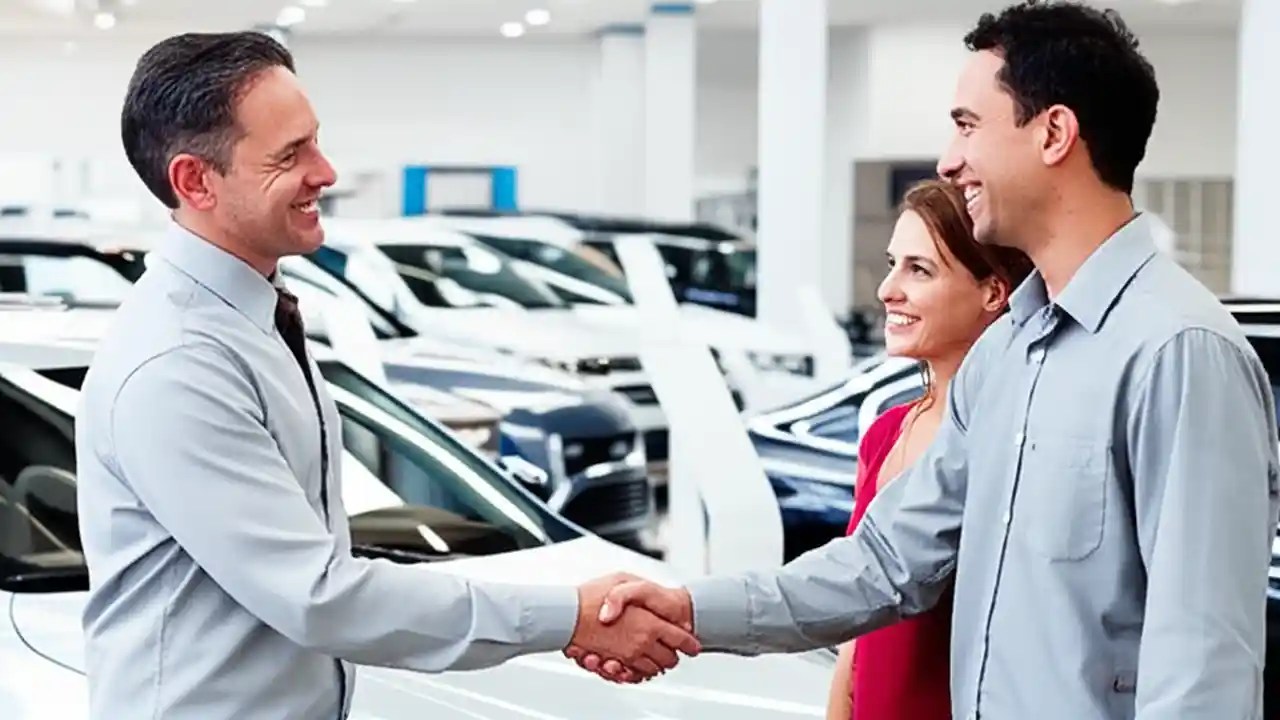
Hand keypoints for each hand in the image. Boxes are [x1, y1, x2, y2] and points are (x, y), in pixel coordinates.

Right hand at [565, 574, 699, 683]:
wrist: (567, 613)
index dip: (689, 643)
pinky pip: (635, 675)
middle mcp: (642, 642)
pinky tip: (638, 660)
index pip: (681, 640)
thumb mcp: (622, 579)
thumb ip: (641, 590)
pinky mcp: (615, 663)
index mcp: (650, 622)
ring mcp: (629, 654)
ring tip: (656, 653)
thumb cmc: (592, 594)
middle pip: (670, 659)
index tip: (693, 644)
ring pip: (654, 669)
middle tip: (674, 648)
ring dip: (657, 664)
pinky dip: (639, 671)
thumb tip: (653, 610)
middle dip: (674, 655)